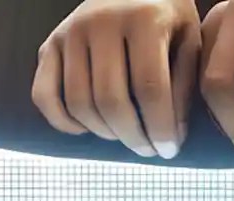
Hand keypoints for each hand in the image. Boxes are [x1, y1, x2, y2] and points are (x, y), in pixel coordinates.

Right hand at [33, 0, 200, 159]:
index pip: (149, 87)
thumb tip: (170, 139)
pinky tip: (88, 128)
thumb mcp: (188, 41)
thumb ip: (182, 86)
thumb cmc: (167, 16)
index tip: (169, 150)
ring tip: (126, 135)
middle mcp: (101, 21)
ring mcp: (70, 31)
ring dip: (104, 132)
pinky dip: (63, 121)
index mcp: (145, 18)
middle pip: (111, 101)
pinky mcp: (50, 43)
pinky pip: (44, 95)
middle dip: (132, 137)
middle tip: (149, 149)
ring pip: (79, 103)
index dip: (160, 128)